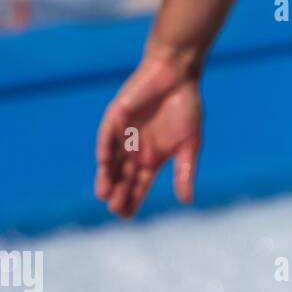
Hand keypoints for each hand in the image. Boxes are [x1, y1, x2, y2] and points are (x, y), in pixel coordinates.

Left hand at [95, 50, 201, 218]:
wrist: (178, 74)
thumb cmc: (186, 108)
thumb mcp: (190, 145)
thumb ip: (185, 171)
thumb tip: (186, 201)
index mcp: (152, 158)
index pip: (139, 185)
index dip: (133, 199)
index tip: (126, 216)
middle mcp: (135, 149)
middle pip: (123, 176)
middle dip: (119, 192)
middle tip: (115, 209)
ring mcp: (124, 133)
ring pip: (111, 159)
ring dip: (107, 175)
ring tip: (104, 193)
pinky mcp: (116, 115)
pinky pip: (107, 134)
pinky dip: (105, 147)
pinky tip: (102, 161)